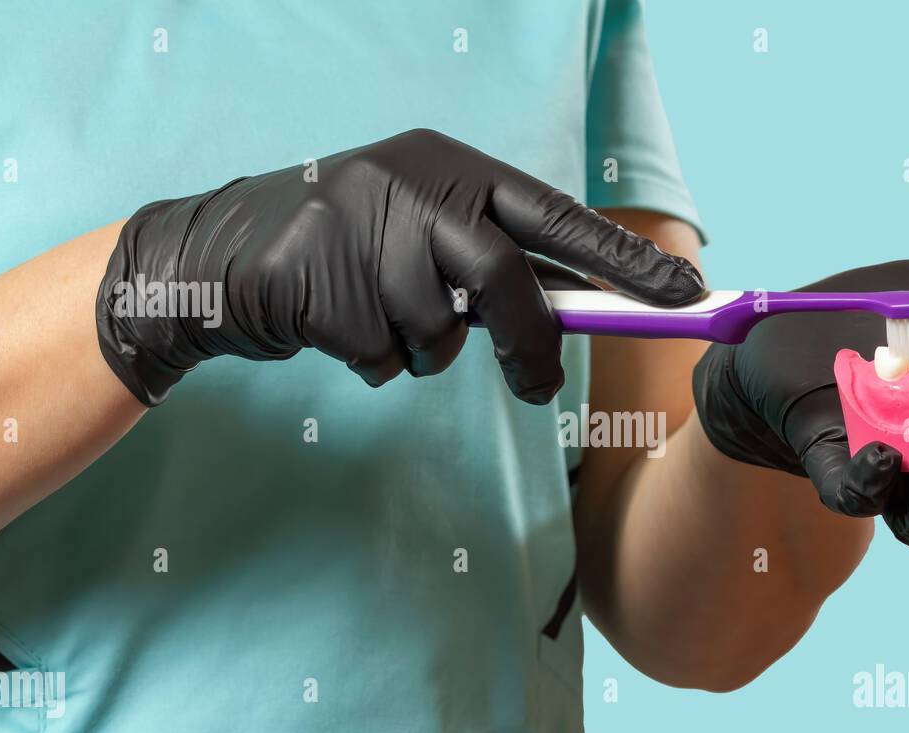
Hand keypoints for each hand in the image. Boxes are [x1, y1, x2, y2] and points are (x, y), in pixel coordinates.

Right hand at [97, 128, 703, 405]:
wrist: (221, 256)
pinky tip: (337, 327)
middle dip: (529, 342)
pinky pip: (382, 358)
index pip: (558, 215)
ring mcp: (360, 227)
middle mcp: (413, 184)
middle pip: (504, 276)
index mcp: (452, 167)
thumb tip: (587, 312)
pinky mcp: (316, 279)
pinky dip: (372, 364)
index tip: (687, 297)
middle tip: (541, 388)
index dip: (624, 261)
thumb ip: (494, 263)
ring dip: (422, 351)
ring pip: (438, 332)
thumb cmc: (349, 252)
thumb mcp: (426, 234)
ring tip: (377, 320)